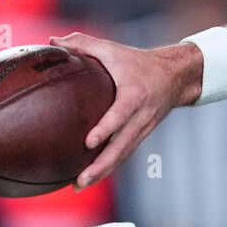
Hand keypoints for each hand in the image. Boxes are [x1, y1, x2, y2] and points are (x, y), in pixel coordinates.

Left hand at [49, 32, 192, 189]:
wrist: (175, 76)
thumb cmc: (138, 61)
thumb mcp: (113, 49)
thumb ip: (83, 43)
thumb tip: (51, 41)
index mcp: (134, 95)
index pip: (120, 115)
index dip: (106, 129)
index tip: (88, 142)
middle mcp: (140, 117)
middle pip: (121, 147)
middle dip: (100, 165)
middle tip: (79, 179)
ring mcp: (141, 130)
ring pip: (122, 156)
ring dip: (102, 172)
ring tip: (78, 185)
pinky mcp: (140, 136)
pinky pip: (123, 155)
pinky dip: (108, 167)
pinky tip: (89, 177)